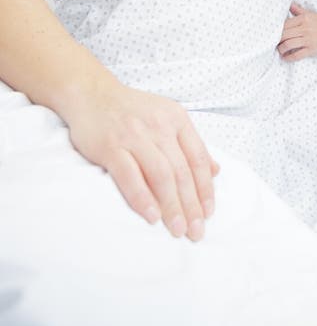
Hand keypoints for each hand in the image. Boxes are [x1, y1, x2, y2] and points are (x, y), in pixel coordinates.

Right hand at [66, 81, 218, 240]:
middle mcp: (159, 126)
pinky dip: (142, 198)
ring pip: (161, 175)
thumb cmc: (132, 111)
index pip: (198, 158)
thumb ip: (190, 144)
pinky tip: (151, 216)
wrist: (91, 94)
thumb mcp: (168, 117)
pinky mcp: (110, 146)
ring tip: (177, 230)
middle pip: (182, 171)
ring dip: (172, 206)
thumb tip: (215, 170)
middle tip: (196, 232)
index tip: (209, 213)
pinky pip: (130, 176)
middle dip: (191, 205)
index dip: (205, 188)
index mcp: (177, 119)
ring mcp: (134, 136)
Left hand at [277, 3, 316, 60]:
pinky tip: (286, 58)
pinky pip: (296, 54)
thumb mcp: (315, 14)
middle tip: (273, 42)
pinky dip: (289, 57)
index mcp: (304, 18)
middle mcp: (304, 28)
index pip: (284, 23)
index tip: (273, 33)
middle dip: (276, 39)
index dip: (276, 29)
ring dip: (280, 49)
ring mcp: (308, 39)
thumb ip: (300, 11)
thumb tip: (291, 5)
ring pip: (287, 44)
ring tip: (280, 50)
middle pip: (283, 34)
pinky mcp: (312, 49)